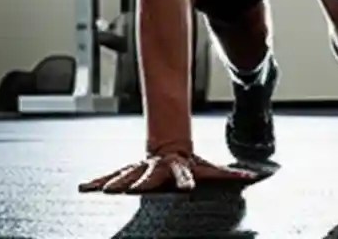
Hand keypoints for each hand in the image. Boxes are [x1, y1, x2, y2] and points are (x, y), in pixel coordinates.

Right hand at [79, 152, 259, 193]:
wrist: (169, 146)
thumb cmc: (191, 162)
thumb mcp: (210, 168)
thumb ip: (229, 173)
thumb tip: (253, 176)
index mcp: (177, 168)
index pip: (182, 175)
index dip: (185, 180)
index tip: (186, 188)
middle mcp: (155, 168)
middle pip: (144, 177)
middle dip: (133, 184)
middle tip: (123, 192)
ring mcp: (140, 169)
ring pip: (123, 175)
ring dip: (111, 183)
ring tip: (99, 191)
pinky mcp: (128, 172)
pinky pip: (111, 177)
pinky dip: (97, 183)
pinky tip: (84, 188)